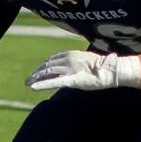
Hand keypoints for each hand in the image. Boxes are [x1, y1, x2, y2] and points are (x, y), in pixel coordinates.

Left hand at [26, 50, 140, 90]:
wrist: (112, 70)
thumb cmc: (101, 67)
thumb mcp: (83, 62)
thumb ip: (72, 65)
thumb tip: (65, 70)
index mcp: (70, 54)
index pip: (51, 60)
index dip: (43, 67)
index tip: (37, 73)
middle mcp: (68, 60)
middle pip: (47, 66)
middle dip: (37, 73)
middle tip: (28, 80)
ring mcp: (69, 69)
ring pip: (48, 72)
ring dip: (36, 78)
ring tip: (28, 83)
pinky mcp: (72, 79)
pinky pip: (54, 82)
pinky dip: (43, 84)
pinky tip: (34, 87)